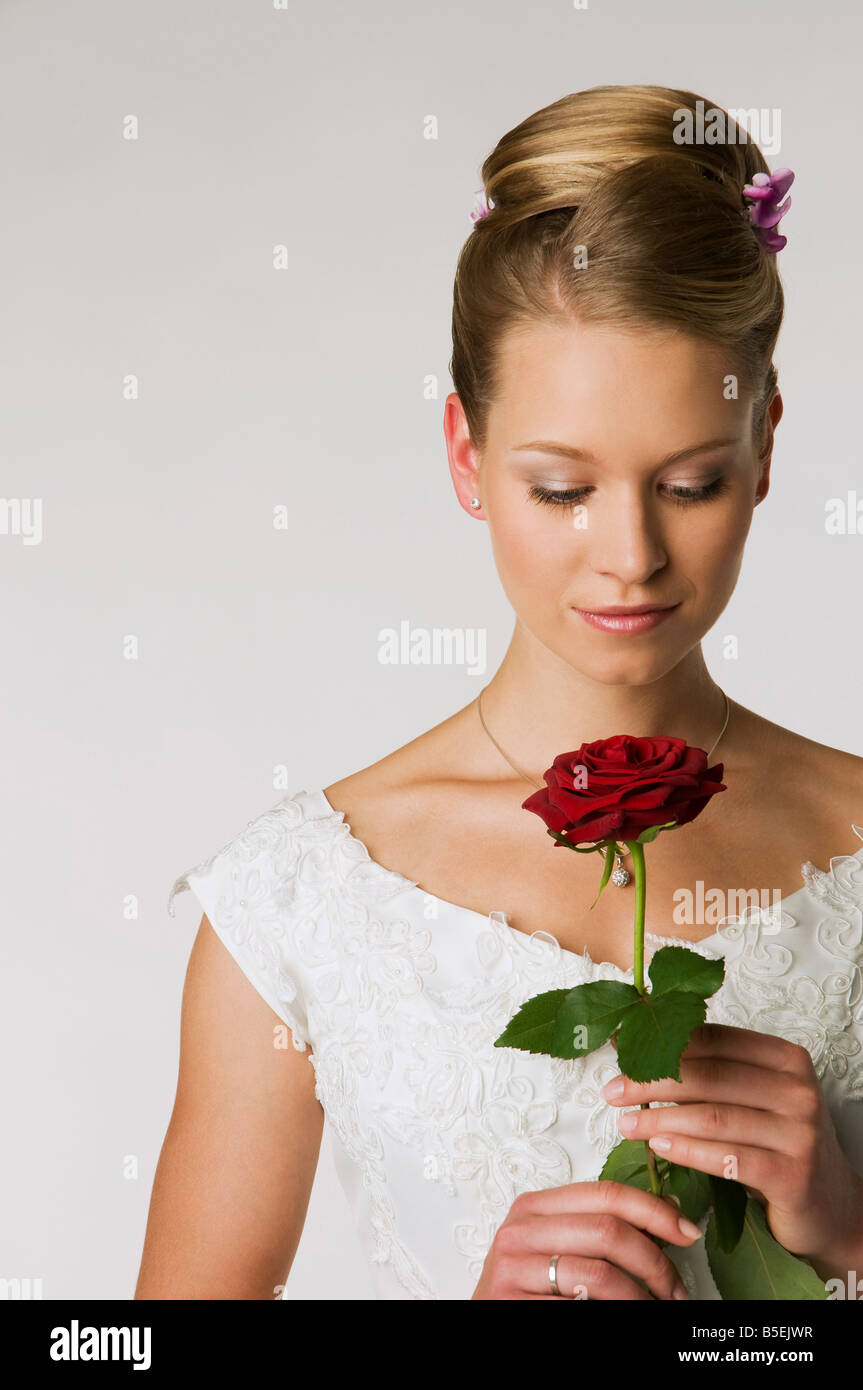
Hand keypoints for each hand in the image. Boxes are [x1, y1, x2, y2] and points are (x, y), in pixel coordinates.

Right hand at [471, 1180, 700, 1299]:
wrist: (491, 1319)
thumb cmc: (529, 1287)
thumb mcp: (556, 1246)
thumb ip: (597, 1227)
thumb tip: (667, 1209)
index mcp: (534, 1206)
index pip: (605, 1194)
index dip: (653, 1210)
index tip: (687, 1231)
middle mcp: (519, 1230)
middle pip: (607, 1231)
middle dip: (655, 1262)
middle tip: (676, 1290)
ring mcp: (512, 1268)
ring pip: (599, 1275)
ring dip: (641, 1298)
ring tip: (657, 1309)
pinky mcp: (511, 1303)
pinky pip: (578, 1308)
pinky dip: (615, 1316)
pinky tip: (627, 1320)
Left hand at [602, 1022, 862, 1274]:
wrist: (829, 1209)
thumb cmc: (776, 1146)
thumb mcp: (752, 1101)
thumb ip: (708, 1073)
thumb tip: (633, 1046)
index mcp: (786, 1058)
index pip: (714, 1040)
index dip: (662, 1044)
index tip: (622, 1052)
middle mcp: (798, 1089)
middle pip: (709, 1075)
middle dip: (652, 1081)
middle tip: (613, 1091)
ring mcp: (800, 1132)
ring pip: (713, 1117)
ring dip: (660, 1119)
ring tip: (625, 1123)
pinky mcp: (794, 1174)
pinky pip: (728, 1158)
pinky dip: (687, 1152)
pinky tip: (658, 1149)